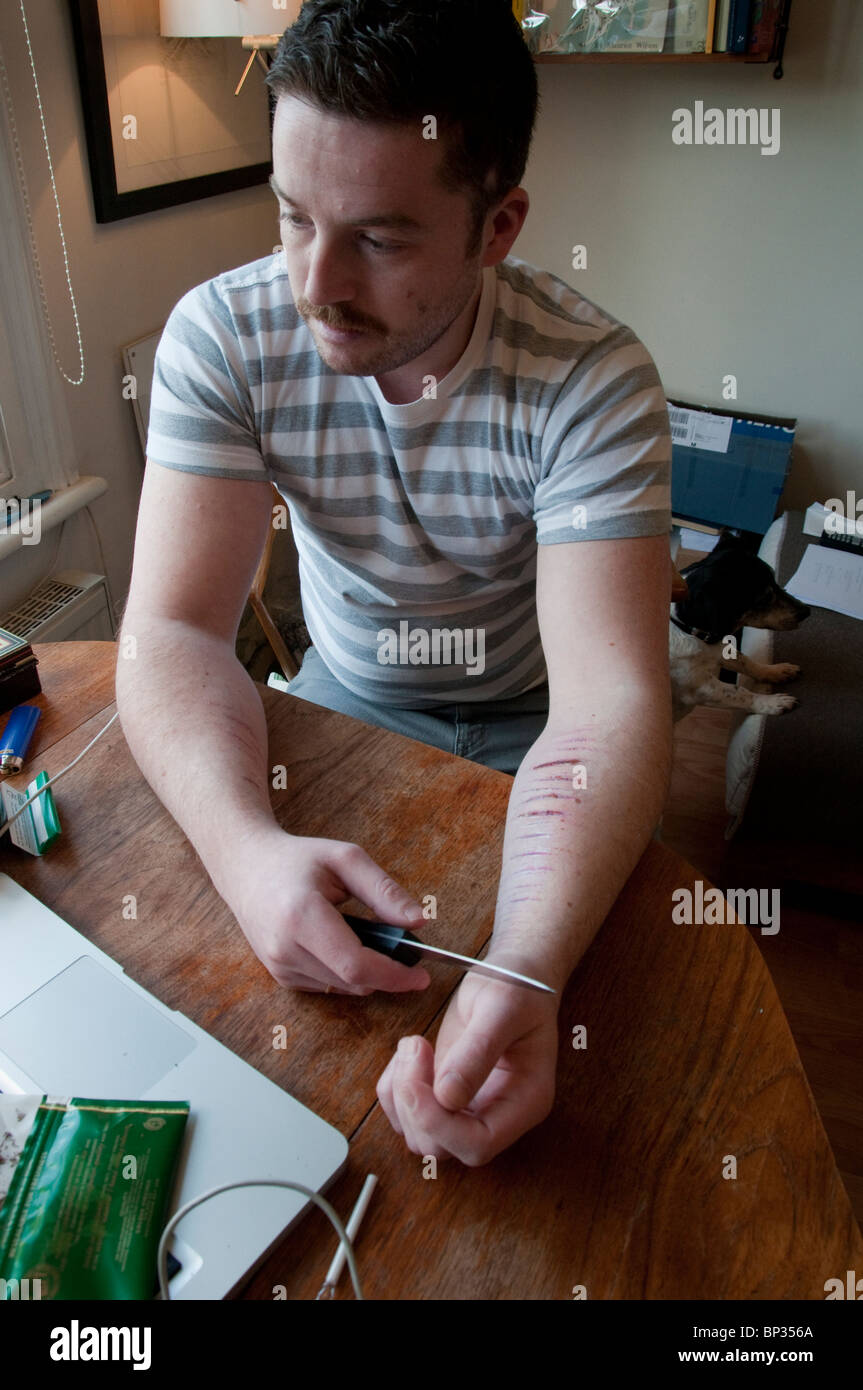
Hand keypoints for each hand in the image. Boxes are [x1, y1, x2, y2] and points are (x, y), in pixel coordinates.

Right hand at [215, 824, 431, 995]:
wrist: (246, 866)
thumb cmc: (296, 859)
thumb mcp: (346, 859)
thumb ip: (384, 891)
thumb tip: (418, 922)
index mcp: (301, 916)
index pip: (357, 964)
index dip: (394, 975)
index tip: (421, 976)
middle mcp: (285, 948)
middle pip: (353, 981)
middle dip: (387, 973)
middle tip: (407, 952)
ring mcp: (279, 966)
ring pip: (342, 987)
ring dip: (367, 973)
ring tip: (373, 939)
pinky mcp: (279, 975)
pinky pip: (326, 986)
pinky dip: (345, 973)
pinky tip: (346, 945)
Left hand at [376, 970, 558, 1164]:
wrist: (512, 974)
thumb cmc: (518, 986)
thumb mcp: (502, 1008)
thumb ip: (478, 1050)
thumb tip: (446, 1096)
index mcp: (525, 1102)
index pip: (479, 1144)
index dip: (441, 1124)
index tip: (422, 1080)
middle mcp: (497, 1115)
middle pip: (443, 1147)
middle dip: (416, 1104)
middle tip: (415, 1048)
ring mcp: (468, 1110)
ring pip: (420, 1136)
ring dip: (401, 1096)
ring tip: (413, 1046)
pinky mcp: (443, 1097)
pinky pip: (406, 1115)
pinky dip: (393, 1090)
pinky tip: (407, 1054)